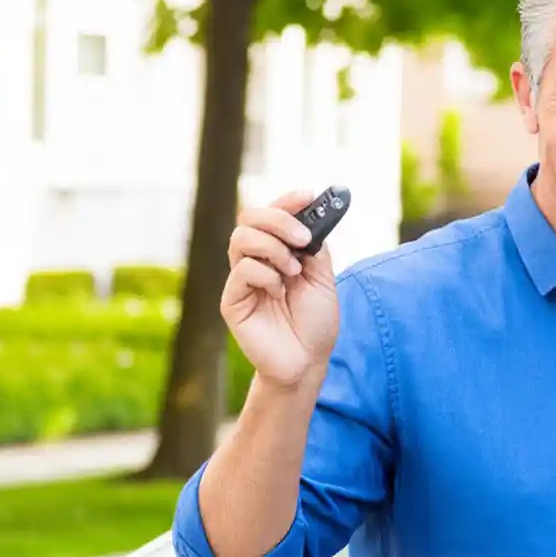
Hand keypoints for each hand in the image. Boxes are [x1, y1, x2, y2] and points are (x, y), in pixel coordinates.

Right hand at [222, 191, 338, 387]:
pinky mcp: (232, 300)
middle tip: (303, 238)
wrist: (308, 361)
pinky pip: (242, 270)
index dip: (287, 200)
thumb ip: (315, 247)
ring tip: (293, 271)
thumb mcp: (323, 278)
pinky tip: (278, 292)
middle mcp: (255, 261)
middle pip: (249, 218)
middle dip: (279, 220)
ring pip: (241, 238)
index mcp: (277, 252)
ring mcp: (241, 280)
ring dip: (274, 248)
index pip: (271, 214)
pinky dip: (266, 274)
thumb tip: (312, 217)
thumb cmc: (315, 322)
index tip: (309, 194)